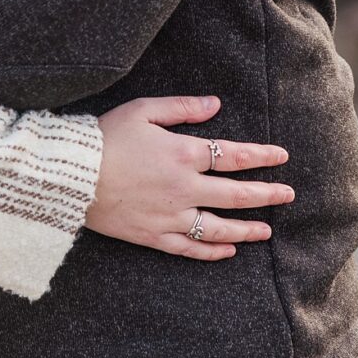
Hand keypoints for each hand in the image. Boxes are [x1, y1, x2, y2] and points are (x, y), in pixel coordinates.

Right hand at [86, 95, 293, 260]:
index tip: (281, 156)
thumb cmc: (105, 138)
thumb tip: (215, 105)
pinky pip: (189, 248)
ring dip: (246, 229)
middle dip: (266, 194)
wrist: (69, 176)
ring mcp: (169, 216)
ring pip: (218, 227)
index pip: (233, 156)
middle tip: (288, 195)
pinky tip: (227, 251)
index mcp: (183, 154)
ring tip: (266, 230)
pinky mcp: (152, 236)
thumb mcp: (144, 111)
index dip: (260, 156)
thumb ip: (183, 108)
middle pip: (235, 194)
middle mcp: (183, 188)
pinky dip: (211, 252)